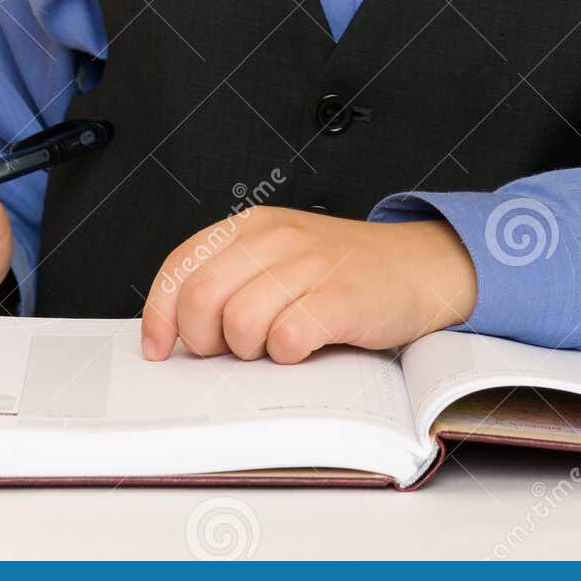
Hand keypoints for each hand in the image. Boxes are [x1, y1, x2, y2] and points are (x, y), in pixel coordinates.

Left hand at [140, 206, 477, 363]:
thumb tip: (177, 331)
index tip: (161, 347)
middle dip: (205, 341)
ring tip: (276, 343)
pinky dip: (289, 354)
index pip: (181, 265)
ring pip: (239, 323)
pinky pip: (287, 338)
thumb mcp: (280, 256)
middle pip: (201, 299)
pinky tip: (306, 345)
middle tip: (230, 351)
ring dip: (251, 350)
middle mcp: (275, 236)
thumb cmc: (345, 271)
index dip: (160, 314)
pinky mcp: (340, 296)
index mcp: (252, 226)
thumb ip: (233, 278)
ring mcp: (309, 263)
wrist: (420, 265)